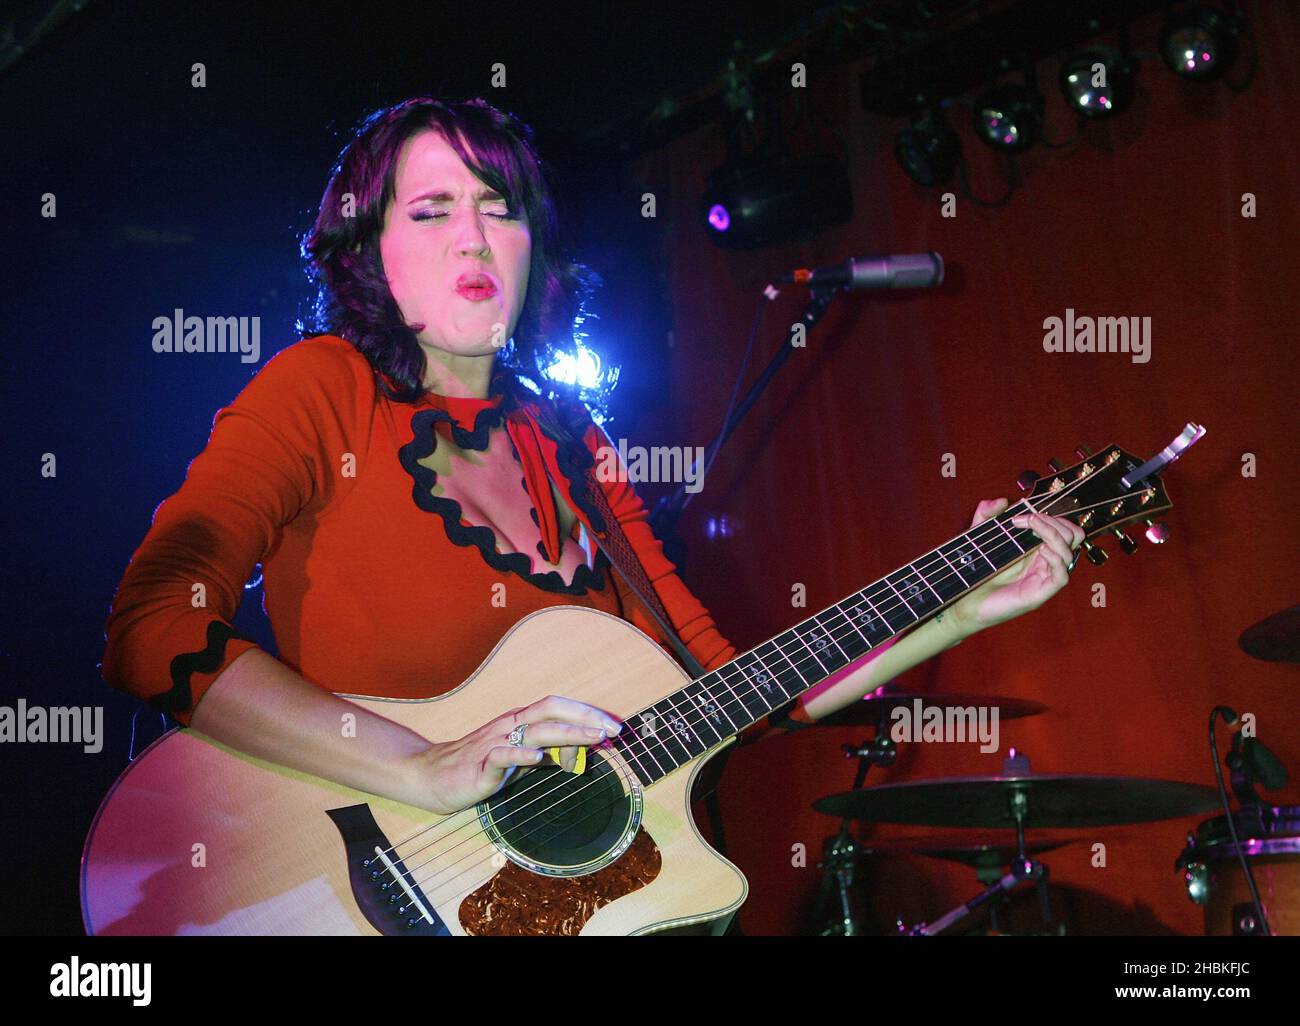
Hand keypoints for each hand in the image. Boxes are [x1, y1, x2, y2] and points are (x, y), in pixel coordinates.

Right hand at [416, 696, 621, 814]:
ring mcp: (495, 742)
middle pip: (551, 709)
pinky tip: (539, 758)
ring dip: (568, 733)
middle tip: (613, 729)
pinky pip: (503, 755)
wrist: (432, 776)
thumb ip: (547, 753)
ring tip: (594, 738)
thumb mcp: (520, 758)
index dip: (587, 712)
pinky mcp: (481, 765)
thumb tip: (580, 752)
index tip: (614, 725)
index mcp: (520, 720)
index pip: (558, 707)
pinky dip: (521, 755)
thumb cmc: (480, 765)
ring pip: (534, 730)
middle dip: (585, 716)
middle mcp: (510, 724)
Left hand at [947, 497, 1084, 637]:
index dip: (1049, 516)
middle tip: (1026, 520)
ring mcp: (1044, 579)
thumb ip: (985, 514)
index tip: (1020, 515)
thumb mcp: (977, 537)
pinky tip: (1041, 550)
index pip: (1063, 528)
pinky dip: (1056, 559)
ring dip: (1052, 533)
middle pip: (1073, 536)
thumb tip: (1002, 500)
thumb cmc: (975, 572)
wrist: (964, 602)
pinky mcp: (1039, 594)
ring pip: (1069, 553)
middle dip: (1053, 521)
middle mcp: (1045, 562)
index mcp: (1037, 549)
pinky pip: (1062, 576)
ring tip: (1029, 527)